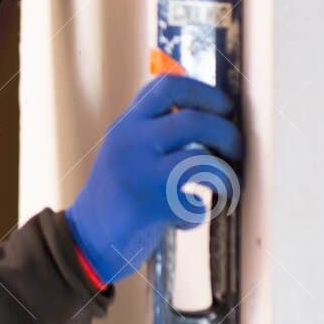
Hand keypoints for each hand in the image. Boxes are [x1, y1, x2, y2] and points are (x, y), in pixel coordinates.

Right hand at [63, 74, 241, 285]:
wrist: (87, 237)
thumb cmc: (120, 192)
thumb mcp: (127, 148)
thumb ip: (155, 128)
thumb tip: (215, 113)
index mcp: (127, 123)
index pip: (168, 86)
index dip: (206, 93)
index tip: (225, 108)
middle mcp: (130, 141)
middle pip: (194, 120)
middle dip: (228, 134)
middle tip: (236, 151)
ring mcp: (139, 171)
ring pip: (202, 159)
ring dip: (226, 175)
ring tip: (227, 187)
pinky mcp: (150, 204)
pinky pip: (195, 202)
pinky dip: (197, 214)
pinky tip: (183, 220)